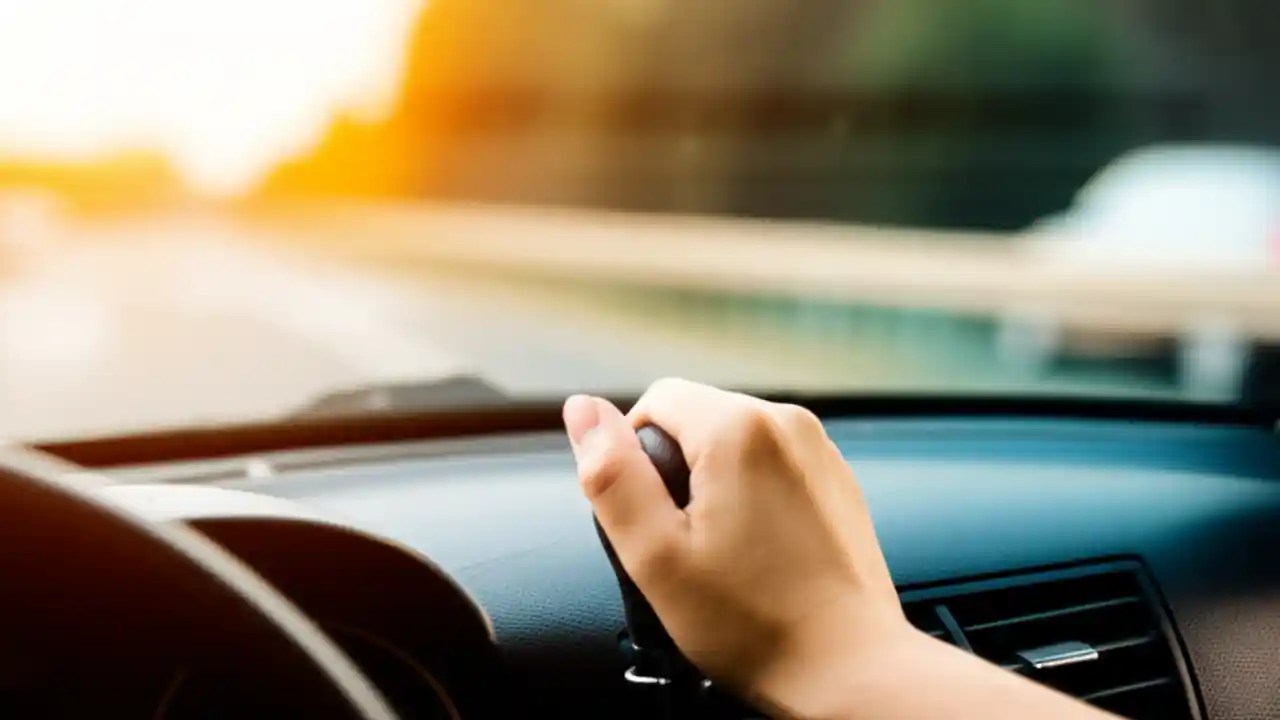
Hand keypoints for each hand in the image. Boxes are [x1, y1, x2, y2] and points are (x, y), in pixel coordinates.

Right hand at [563, 379, 909, 714]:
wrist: (850, 670)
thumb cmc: (756, 623)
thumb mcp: (656, 554)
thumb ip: (612, 473)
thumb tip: (581, 409)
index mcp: (740, 428)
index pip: (655, 399)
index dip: (634, 457)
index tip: (652, 518)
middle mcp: (788, 423)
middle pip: (696, 418)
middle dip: (677, 472)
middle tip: (687, 545)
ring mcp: (819, 451)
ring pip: (733, 444)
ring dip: (715, 486)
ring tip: (727, 554)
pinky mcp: (836, 481)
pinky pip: (771, 468)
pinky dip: (753, 499)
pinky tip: (760, 555)